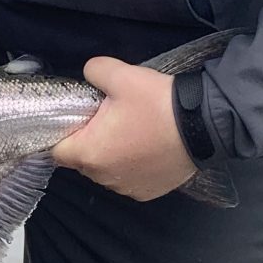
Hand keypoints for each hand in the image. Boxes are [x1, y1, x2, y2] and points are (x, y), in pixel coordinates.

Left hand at [51, 58, 198, 201]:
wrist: (204, 126)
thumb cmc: (158, 104)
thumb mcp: (121, 75)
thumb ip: (94, 70)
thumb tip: (89, 73)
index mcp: (90, 154)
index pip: (57, 150)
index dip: (63, 133)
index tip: (77, 119)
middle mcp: (104, 178)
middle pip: (83, 161)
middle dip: (91, 141)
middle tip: (110, 118)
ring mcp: (127, 188)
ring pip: (107, 171)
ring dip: (113, 155)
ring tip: (133, 131)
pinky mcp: (148, 192)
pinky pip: (130, 178)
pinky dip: (133, 165)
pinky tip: (148, 146)